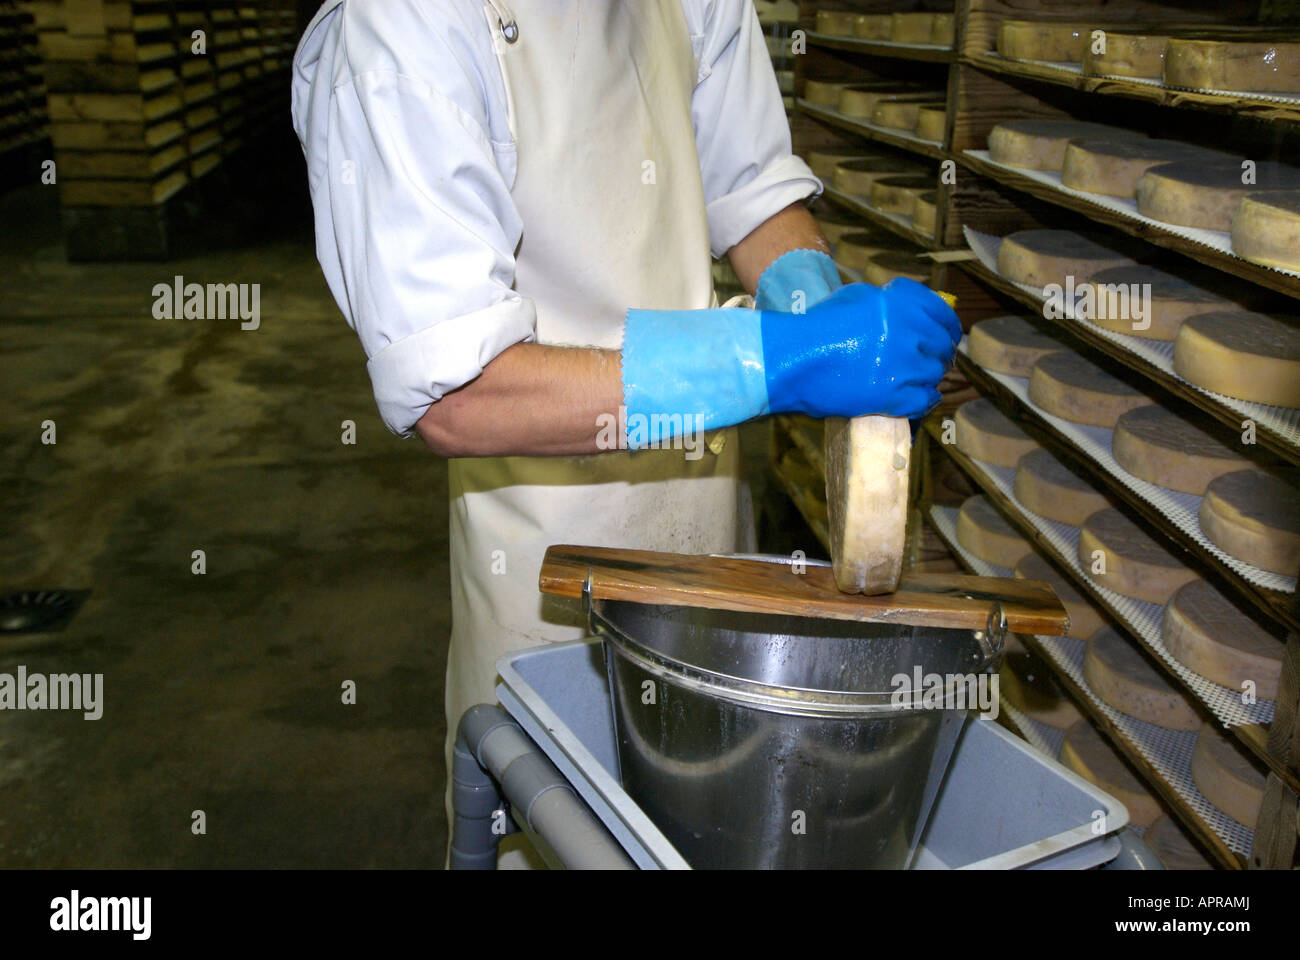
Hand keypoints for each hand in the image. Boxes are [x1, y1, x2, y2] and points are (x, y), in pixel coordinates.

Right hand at [760, 279, 960, 418]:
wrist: (791, 358)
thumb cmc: (816, 325)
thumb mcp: (856, 297)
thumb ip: (889, 303)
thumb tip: (911, 314)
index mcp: (901, 302)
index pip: (942, 313)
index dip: (947, 326)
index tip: (946, 335)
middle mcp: (908, 331)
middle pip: (941, 345)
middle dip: (936, 353)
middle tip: (927, 361)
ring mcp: (903, 365)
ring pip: (934, 373)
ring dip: (927, 377)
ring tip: (913, 380)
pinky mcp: (893, 395)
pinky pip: (925, 400)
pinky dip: (924, 400)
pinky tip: (918, 398)